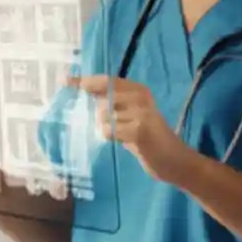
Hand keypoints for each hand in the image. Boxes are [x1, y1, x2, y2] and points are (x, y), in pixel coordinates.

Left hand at [69, 75, 201, 186]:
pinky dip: (111, 137)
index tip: (65, 81)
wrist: (176, 160)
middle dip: (99, 113)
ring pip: (103, 116)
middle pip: (103, 98)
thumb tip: (84, 93)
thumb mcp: (132, 116)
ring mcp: (140, 112)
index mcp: (139, 89)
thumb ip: (113, 104)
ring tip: (125, 136)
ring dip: (107, 128)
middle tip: (114, 126)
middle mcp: (140, 96)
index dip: (85, 81)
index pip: (106, 81)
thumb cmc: (149, 140)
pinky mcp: (139, 130)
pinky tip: (127, 142)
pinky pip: (109, 131)